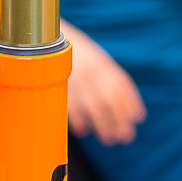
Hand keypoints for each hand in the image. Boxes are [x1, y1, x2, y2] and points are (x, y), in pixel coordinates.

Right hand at [65, 29, 144, 145]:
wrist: (43, 41)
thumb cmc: (73, 54)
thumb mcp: (93, 58)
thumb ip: (108, 76)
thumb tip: (126, 103)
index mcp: (101, 63)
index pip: (122, 85)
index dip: (131, 102)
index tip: (138, 118)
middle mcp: (91, 71)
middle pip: (111, 99)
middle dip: (120, 120)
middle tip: (126, 137)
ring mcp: (75, 79)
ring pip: (95, 106)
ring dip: (104, 125)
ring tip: (109, 139)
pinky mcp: (59, 87)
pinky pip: (72, 107)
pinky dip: (79, 121)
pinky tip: (84, 131)